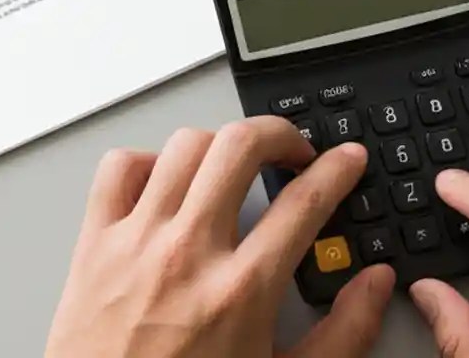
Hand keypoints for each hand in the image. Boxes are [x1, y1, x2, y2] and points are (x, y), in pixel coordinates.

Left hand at [45, 116, 395, 357]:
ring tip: (234, 164)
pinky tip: (165, 182)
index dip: (337, 169)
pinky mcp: (94, 244)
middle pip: (241, 147)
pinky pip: (118, 168)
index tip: (347, 160)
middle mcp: (188, 254)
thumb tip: (374, 285)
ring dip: (219, 144)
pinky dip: (146, 162)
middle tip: (293, 151)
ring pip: (184, 146)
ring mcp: (137, 242)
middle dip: (279, 134)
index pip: (305, 200)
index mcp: (242, 291)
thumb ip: (342, 334)